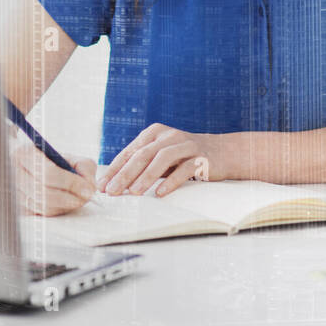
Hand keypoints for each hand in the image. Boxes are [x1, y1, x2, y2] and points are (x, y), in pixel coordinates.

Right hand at [10, 137, 96, 215]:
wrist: (37, 171)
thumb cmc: (56, 164)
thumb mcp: (71, 157)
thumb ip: (84, 166)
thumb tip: (89, 185)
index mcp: (24, 154)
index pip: (49, 172)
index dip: (71, 183)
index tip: (88, 189)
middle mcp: (13, 173)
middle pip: (44, 192)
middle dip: (70, 197)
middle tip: (86, 197)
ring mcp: (14, 192)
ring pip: (43, 206)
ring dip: (65, 206)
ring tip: (78, 200)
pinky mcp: (18, 208)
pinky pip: (41, 214)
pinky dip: (57, 211)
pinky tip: (65, 204)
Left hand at [100, 124, 228, 196]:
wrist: (222, 152)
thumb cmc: (184, 157)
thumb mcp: (160, 156)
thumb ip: (142, 164)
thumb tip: (113, 183)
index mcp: (154, 133)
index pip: (130, 151)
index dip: (115, 168)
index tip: (102, 185)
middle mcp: (168, 136)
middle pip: (142, 154)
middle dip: (125, 174)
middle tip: (113, 191)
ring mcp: (185, 145)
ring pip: (161, 159)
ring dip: (145, 176)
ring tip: (134, 193)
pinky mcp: (201, 158)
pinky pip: (184, 169)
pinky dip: (171, 181)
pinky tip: (160, 193)